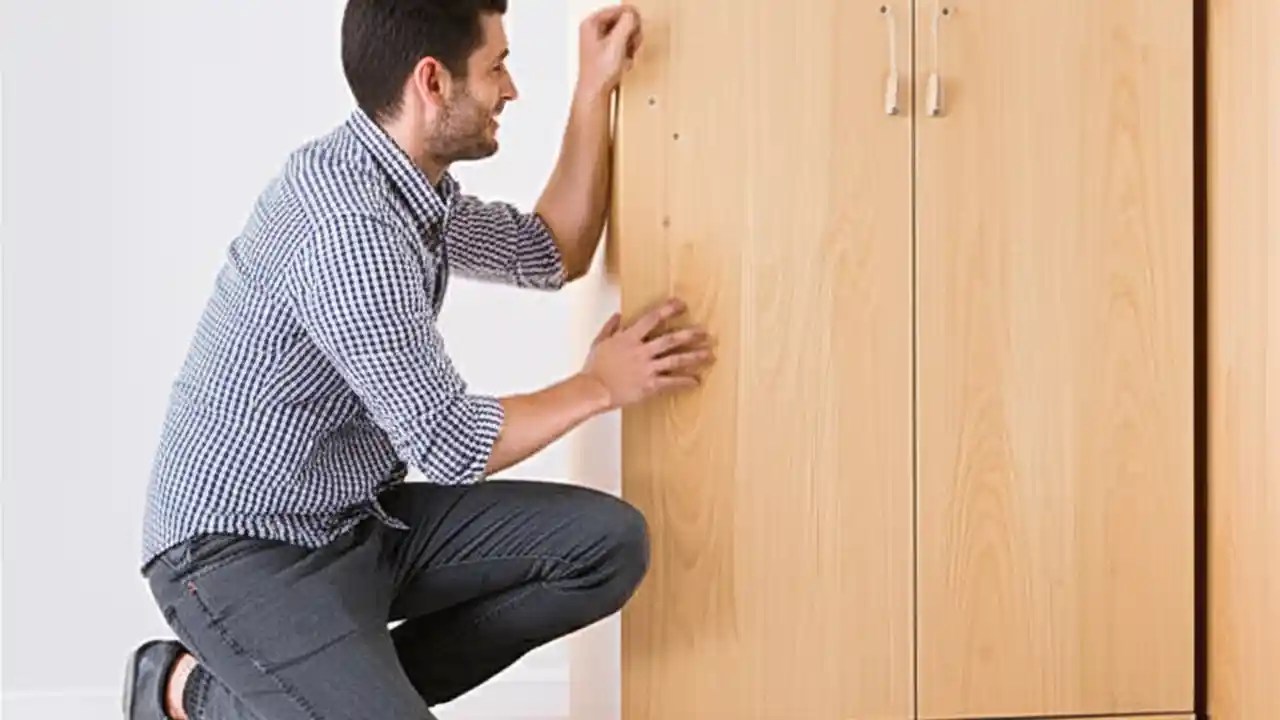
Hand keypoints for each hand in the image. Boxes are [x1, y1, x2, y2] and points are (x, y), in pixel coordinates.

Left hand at [577, 4, 642, 99]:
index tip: (637, 29)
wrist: (595, 93)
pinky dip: (627, 53)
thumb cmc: (600, 72)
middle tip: (629, 46)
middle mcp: (594, 29)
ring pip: (625, 34)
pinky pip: (623, 45)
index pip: (618, 9)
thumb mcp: (616, 43)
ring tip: (626, 56)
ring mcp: (600, 41)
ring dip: (630, 45)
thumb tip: (633, 14)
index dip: (631, 18)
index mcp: (592, 23)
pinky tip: (624, 62)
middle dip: (631, 34)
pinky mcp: (606, 52)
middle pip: (623, 21)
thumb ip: (626, 24)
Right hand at [581, 298, 714, 410]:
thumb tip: (618, 315)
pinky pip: (671, 382)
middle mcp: (641, 351)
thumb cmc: (594, 368)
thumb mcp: (599, 342)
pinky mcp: (649, 385)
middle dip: (690, 335)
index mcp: (629, 338)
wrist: (593, 390)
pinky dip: (685, 382)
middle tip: (705, 332)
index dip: (668, 309)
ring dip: (694, 357)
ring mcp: (647, 368)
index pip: (652, 318)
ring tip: (709, 355)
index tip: (681, 304)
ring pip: (676, 360)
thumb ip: (610, 327)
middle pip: (671, 339)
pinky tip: (696, 381)